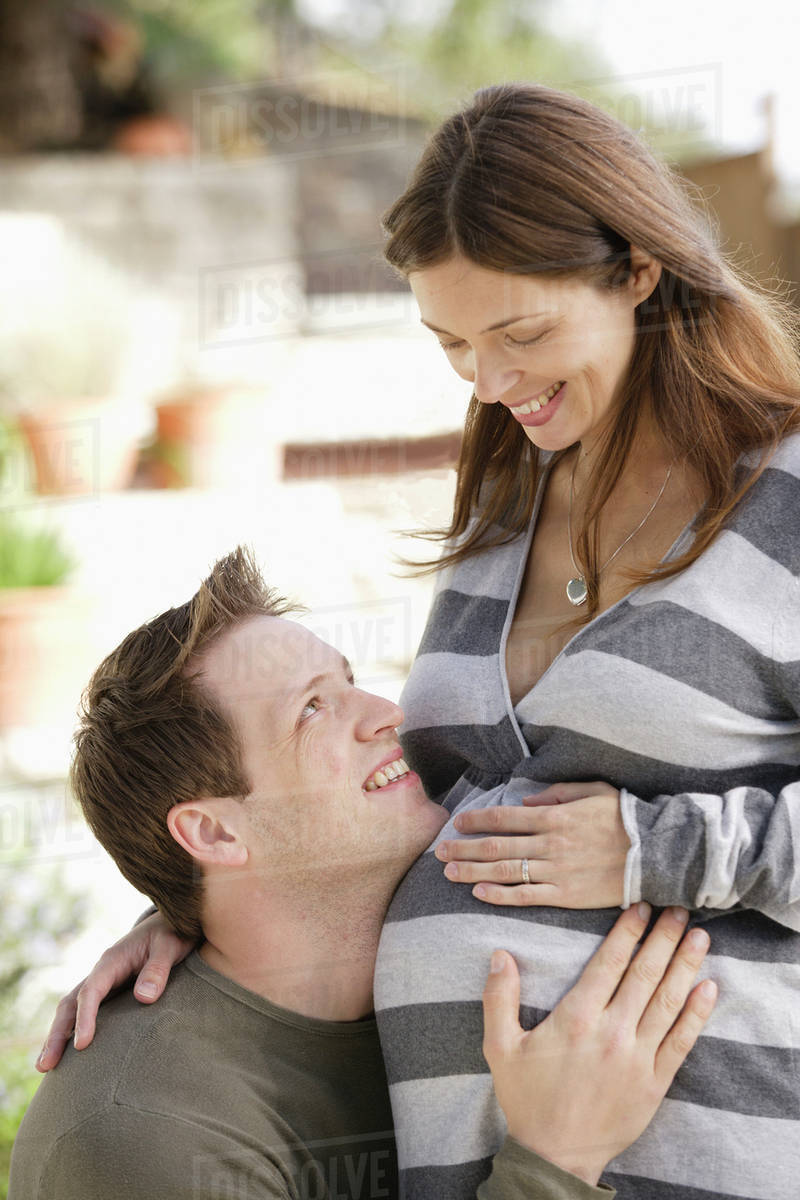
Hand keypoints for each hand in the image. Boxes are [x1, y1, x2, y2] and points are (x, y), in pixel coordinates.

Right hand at [36, 912, 195, 1071]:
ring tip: (45, 1067)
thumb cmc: (172, 934)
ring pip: (72, 1009)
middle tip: (45, 1065)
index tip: (82, 1045)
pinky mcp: (110, 992)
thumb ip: (158, 970)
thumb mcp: (169, 947)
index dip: (84, 1018)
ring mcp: (103, 983)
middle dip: (57, 1034)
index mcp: (112, 961)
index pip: (91, 992)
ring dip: (58, 1036)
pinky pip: (84, 1012)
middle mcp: (101, 972)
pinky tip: (68, 1055)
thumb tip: (143, 997)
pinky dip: (71, 1031)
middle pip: (71, 1004)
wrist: (172, 924)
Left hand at [436, 781, 627, 907]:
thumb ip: (557, 792)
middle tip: (439, 851)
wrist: (659, 854)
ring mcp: (557, 870)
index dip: (477, 819)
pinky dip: (500, 895)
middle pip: (497, 845)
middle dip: (464, 848)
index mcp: (555, 816)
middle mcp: (550, 843)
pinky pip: (526, 896)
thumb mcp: (594, 790)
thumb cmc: (627, 818)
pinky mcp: (567, 894)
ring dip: (473, 871)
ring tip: (448, 872)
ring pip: (505, 871)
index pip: (505, 816)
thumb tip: (527, 798)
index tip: (457, 822)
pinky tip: (479, 893)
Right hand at [482, 903, 716, 1185]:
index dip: (628, 931)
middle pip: (645, 974)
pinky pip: (681, 1042)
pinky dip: (696, 1014)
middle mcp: (612, 1032)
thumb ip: (499, 998)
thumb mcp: (500, 1047)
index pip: (610, 963)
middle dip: (664, 938)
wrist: (556, 1156)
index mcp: (577, 1018)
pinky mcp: (655, 1083)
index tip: (642, 906)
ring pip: (667, 1002)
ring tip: (700, 937)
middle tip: (679, 910)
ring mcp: (637, 1058)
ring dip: (685, 965)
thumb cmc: (528, 1099)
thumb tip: (499, 954)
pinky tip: (708, 988)